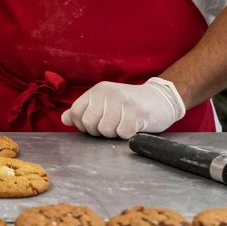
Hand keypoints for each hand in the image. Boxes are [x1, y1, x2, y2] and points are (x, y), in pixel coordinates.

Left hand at [60, 78, 185, 138]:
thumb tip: (64, 119)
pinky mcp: (139, 114)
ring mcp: (125, 102)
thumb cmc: (129, 103)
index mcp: (98, 90)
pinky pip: (123, 133)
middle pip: (89, 123)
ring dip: (113, 134)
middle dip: (98, 131)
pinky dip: (126, 135)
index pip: (76, 112)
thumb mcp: (105, 101)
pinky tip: (133, 127)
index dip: (82, 124)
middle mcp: (110, 93)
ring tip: (122, 125)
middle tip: (110, 127)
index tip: (93, 125)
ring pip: (106, 130)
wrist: (161, 98)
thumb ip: (84, 109)